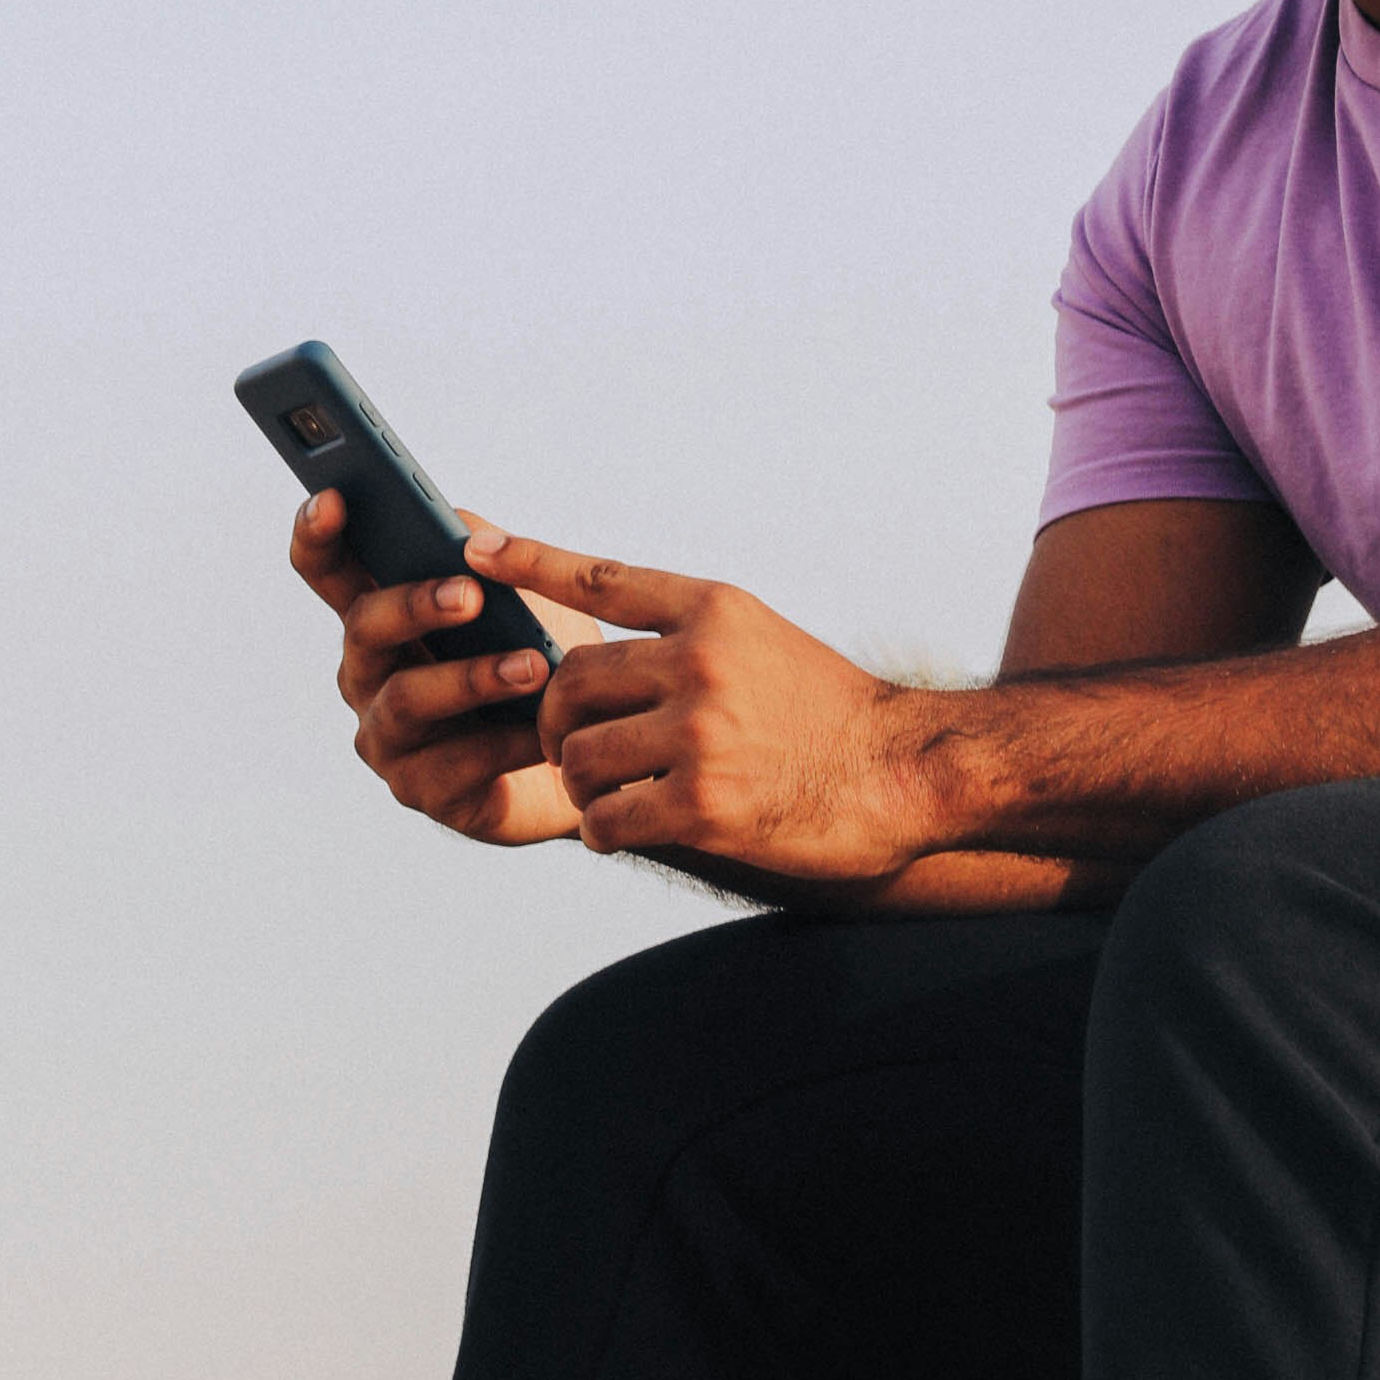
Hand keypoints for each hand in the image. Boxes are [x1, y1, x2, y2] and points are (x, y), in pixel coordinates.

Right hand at [289, 490, 601, 847]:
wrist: (588, 747)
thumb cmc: (542, 656)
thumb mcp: (524, 593)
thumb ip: (489, 554)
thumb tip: (468, 533)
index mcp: (381, 614)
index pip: (328, 568)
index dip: (318, 535)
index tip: (333, 500)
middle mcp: (369, 674)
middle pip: (364, 629)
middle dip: (413, 606)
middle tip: (470, 596)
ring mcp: (388, 736)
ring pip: (406, 700)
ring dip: (470, 678)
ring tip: (532, 665)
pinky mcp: (425, 791)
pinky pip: (452, 766)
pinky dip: (501, 743)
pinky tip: (541, 732)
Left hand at [459, 529, 943, 886]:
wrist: (905, 773)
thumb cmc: (827, 712)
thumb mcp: (761, 638)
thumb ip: (687, 635)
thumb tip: (598, 656)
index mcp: (714, 610)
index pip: (600, 580)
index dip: (530, 563)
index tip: (474, 549)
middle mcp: (701, 662)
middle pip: (570, 682)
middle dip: (554, 722)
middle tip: (569, 748)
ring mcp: (701, 734)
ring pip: (578, 755)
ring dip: (578, 784)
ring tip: (604, 795)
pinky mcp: (703, 806)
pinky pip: (606, 819)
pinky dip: (602, 831)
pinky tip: (623, 830)